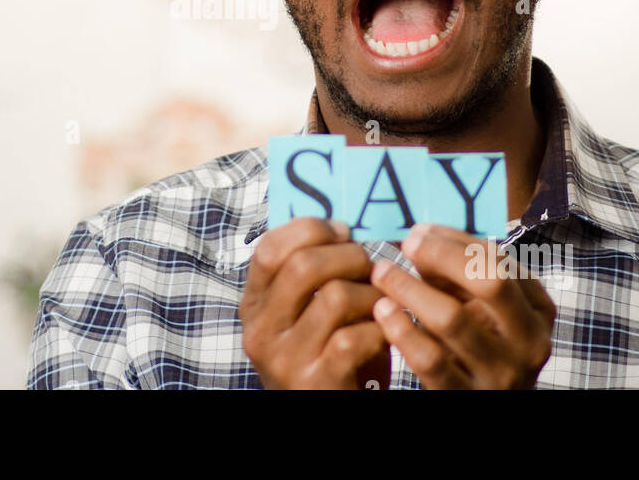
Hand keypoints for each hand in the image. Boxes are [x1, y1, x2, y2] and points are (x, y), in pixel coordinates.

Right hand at [239, 217, 391, 388]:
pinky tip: (384, 335)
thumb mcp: (305, 314)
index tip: (342, 233)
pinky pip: (355, 338)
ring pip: (336, 297)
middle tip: (369, 268)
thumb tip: (341, 227)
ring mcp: (284, 358)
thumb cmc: (328, 355)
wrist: (330, 412)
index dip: (310, 229)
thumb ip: (310, 276)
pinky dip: (380, 331)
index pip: (269, 248)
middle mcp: (260, 330)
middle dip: (349, 257)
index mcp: (254, 305)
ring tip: (380, 306)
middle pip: (303, 265)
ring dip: (371, 296)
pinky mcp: (315, 382)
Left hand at [369, 223, 554, 388]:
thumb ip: (457, 274)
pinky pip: (430, 359)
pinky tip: (383, 310)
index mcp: (538, 311)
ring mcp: (501, 374)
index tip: (420, 231)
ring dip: (410, 288)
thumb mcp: (482, 307)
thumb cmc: (479, 344)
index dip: (456, 240)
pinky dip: (402, 329)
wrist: (484, 402)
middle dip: (443, 256)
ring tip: (382, 273)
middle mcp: (529, 343)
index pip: (501, 261)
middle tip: (406, 244)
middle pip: (491, 282)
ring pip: (453, 319)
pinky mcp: (466, 396)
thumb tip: (419, 239)